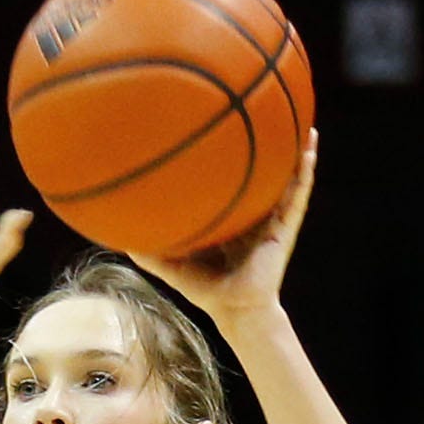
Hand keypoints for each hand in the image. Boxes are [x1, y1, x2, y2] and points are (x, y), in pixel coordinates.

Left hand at [131, 128, 315, 326]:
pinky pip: (297, 194)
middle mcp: (254, 215)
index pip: (232, 184)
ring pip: (287, 179)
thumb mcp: (170, 264)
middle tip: (267, 114)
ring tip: (305, 125)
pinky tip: (309, 148)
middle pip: (263, 175)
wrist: (233, 309)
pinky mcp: (284, 227)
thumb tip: (114, 234)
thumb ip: (146, 250)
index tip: (222, 130)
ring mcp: (272, 219)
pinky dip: (304, 171)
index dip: (229, 161)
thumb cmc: (204, 289)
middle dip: (267, 148)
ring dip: (297, 152)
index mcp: (231, 219)